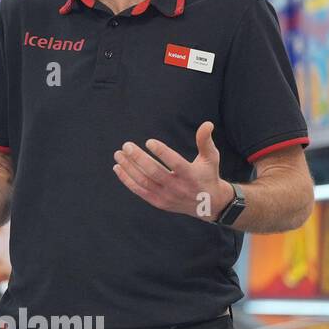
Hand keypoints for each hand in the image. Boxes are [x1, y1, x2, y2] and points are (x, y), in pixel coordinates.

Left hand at [112, 121, 232, 221]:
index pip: (175, 163)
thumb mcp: (211, 158)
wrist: (209, 205)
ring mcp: (167, 196)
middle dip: (138, 158)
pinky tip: (118, 167)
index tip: (149, 141)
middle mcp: (178, 187)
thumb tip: (207, 123)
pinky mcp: (158, 202)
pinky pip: (139, 191)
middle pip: (154, 172)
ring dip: (128, 167)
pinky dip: (127, 180)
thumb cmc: (207, 175)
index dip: (162, 152)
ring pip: (143, 181)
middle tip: (126, 145)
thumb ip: (205, 141)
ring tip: (119, 154)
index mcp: (191, 175)